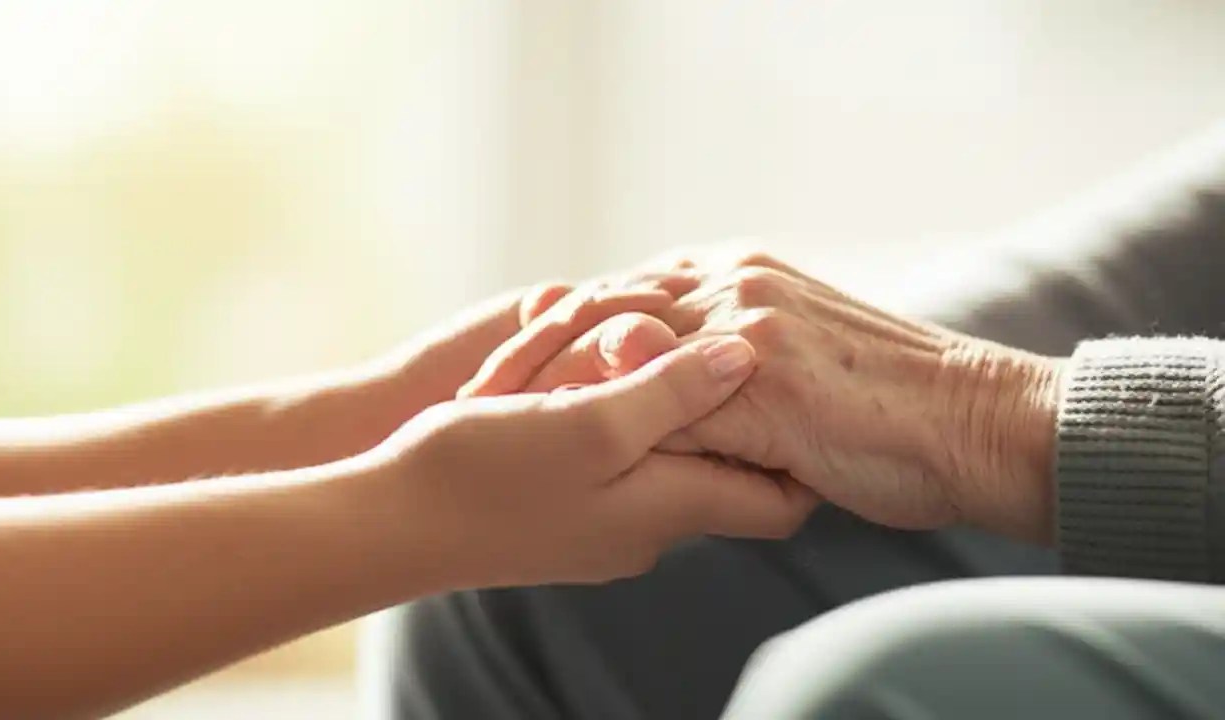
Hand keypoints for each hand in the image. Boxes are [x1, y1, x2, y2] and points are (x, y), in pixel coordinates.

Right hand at [369, 336, 817, 587]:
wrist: (392, 520)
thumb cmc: (486, 473)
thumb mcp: (590, 424)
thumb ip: (673, 391)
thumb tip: (746, 355)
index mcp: (669, 507)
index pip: (778, 502)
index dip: (806, 452)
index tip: (811, 394)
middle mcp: (648, 525)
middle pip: (727, 470)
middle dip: (727, 406)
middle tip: (718, 339)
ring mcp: (604, 522)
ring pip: (668, 454)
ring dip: (664, 399)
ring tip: (643, 339)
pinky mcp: (563, 507)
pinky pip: (619, 456)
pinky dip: (620, 411)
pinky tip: (591, 372)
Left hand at [464, 246, 1062, 543]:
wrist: (975, 424)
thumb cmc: (885, 412)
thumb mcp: (783, 379)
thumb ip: (716, 371)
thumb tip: (653, 372)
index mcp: (737, 273)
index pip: (620, 291)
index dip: (555, 330)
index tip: (505, 373)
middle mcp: (735, 279)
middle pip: (601, 300)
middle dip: (531, 347)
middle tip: (475, 394)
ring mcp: (748, 315)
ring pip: (618, 331)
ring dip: (550, 372)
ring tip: (494, 413)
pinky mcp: (764, 364)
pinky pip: (666, 386)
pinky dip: (607, 404)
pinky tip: (558, 431)